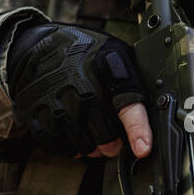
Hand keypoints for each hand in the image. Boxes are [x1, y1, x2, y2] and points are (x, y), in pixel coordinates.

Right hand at [6, 21, 152, 158]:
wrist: (37, 46)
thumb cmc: (84, 53)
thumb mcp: (115, 54)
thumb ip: (131, 80)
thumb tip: (157, 106)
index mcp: (106, 69)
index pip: (126, 104)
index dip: (137, 128)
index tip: (143, 148)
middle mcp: (79, 86)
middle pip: (103, 134)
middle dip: (112, 144)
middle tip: (113, 142)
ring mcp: (55, 100)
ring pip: (81, 143)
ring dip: (91, 148)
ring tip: (93, 138)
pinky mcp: (36, 113)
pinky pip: (58, 143)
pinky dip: (69, 146)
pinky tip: (73, 136)